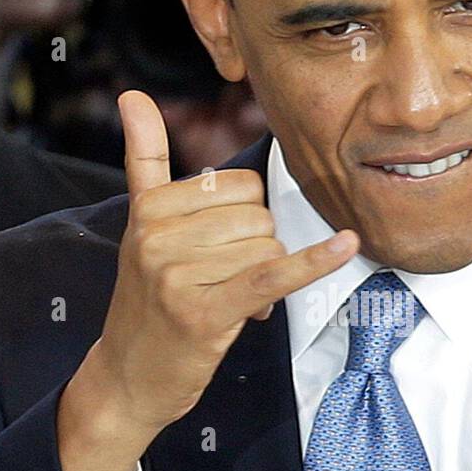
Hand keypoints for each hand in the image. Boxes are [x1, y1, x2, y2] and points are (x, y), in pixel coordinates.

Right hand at [57, 91, 359, 470]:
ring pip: (266, 250)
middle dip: (257, 253)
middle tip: (224, 285)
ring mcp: (176, 274)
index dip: (246, 221)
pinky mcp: (202, 312)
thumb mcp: (140, 225)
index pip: (239, 186)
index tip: (218, 253)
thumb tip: (133, 93)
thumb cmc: (147, 299)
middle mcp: (156, 236)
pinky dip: (312, 263)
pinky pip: (271, 275)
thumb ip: (144, 157)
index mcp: (150, 208)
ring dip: (263, 282)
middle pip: (257, 218)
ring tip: (227, 303)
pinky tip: (346, 246)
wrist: (125, 377)